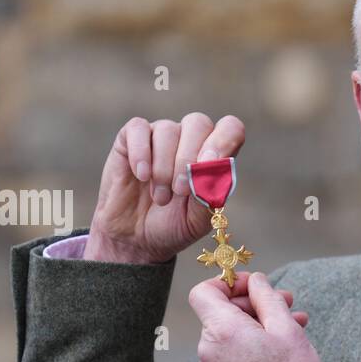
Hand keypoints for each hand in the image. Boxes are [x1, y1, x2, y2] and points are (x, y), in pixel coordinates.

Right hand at [85, 113, 245, 263]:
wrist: (136, 239)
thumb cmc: (173, 226)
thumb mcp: (198, 220)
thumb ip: (210, 194)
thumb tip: (211, 165)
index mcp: (213, 156)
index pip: (230, 129)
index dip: (223, 141)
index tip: (208, 164)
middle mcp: (189, 140)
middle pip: (198, 123)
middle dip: (188, 158)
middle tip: (180, 191)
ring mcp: (160, 136)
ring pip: (168, 129)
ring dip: (164, 168)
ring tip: (161, 197)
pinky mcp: (130, 139)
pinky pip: (138, 128)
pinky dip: (141, 153)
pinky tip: (142, 176)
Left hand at [189, 270, 331, 361]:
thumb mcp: (286, 328)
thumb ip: (267, 297)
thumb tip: (256, 281)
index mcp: (222, 331)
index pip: (204, 292)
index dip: (228, 283)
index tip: (254, 286)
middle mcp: (208, 351)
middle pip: (220, 313)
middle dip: (252, 304)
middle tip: (287, 303)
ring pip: (229, 334)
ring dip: (256, 325)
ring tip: (292, 326)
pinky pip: (229, 354)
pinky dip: (249, 345)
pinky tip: (277, 349)